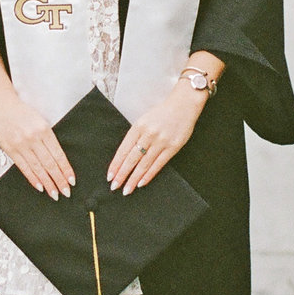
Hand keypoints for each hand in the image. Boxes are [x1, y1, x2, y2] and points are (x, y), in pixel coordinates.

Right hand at [0, 90, 74, 199]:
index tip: (71, 180)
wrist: (2, 105)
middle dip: (59, 180)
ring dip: (47, 183)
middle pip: (49, 164)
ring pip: (37, 168)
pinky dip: (32, 178)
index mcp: (44, 130)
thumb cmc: (22, 113)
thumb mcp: (40, 121)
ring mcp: (21, 145)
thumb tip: (58, 159)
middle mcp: (33, 138)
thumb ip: (48, 138)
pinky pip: (24, 167)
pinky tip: (39, 186)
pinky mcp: (10, 150)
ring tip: (54, 193)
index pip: (58, 154)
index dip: (66, 169)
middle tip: (66, 191)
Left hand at [108, 79, 205, 194]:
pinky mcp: (173, 147)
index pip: (123, 149)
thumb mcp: (144, 120)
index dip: (116, 164)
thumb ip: (136, 137)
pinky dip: (149, 175)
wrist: (183, 105)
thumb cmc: (162, 113)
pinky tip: (142, 183)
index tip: (110, 176)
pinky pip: (158, 164)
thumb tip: (125, 157)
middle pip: (132, 159)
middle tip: (115, 186)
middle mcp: (148, 134)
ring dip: (134, 179)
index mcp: (138, 126)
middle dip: (122, 174)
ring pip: (144, 164)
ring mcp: (161, 141)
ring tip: (127, 189)